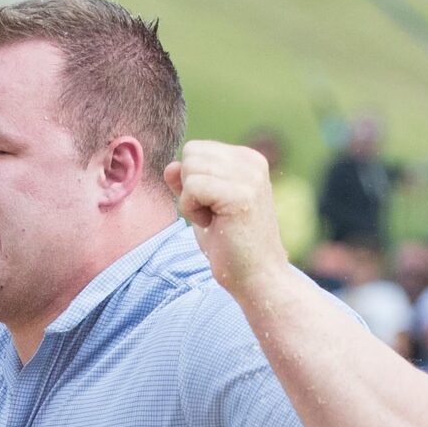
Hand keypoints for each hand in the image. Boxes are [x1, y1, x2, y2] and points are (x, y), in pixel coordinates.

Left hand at [163, 140, 290, 299]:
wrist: (257, 277)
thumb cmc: (230, 245)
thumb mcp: (204, 206)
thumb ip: (188, 182)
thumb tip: (171, 165)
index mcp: (248, 159)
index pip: (196, 149)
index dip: (192, 182)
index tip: (214, 208)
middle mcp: (252, 162)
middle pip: (191, 154)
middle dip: (189, 188)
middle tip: (213, 216)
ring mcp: (249, 176)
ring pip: (190, 168)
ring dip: (190, 201)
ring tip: (215, 221)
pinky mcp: (241, 194)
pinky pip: (192, 187)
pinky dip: (192, 210)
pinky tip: (213, 225)